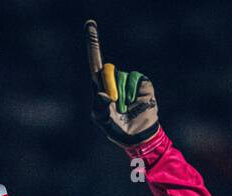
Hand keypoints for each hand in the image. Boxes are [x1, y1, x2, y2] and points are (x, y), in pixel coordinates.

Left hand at [85, 19, 159, 146]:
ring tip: (125, 109)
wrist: (138, 136)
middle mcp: (113, 79)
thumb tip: (105, 94)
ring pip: (121, 77)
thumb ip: (99, 109)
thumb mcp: (102, 121)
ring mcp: (128, 81)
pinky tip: (134, 104)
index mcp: (100, 86)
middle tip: (114, 103)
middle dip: (110, 85)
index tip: (90, 24)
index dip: (92, 43)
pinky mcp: (142, 83)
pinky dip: (132, 93)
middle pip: (107, 70)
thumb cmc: (116, 128)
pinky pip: (134, 79)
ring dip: (122, 96)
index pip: (95, 61)